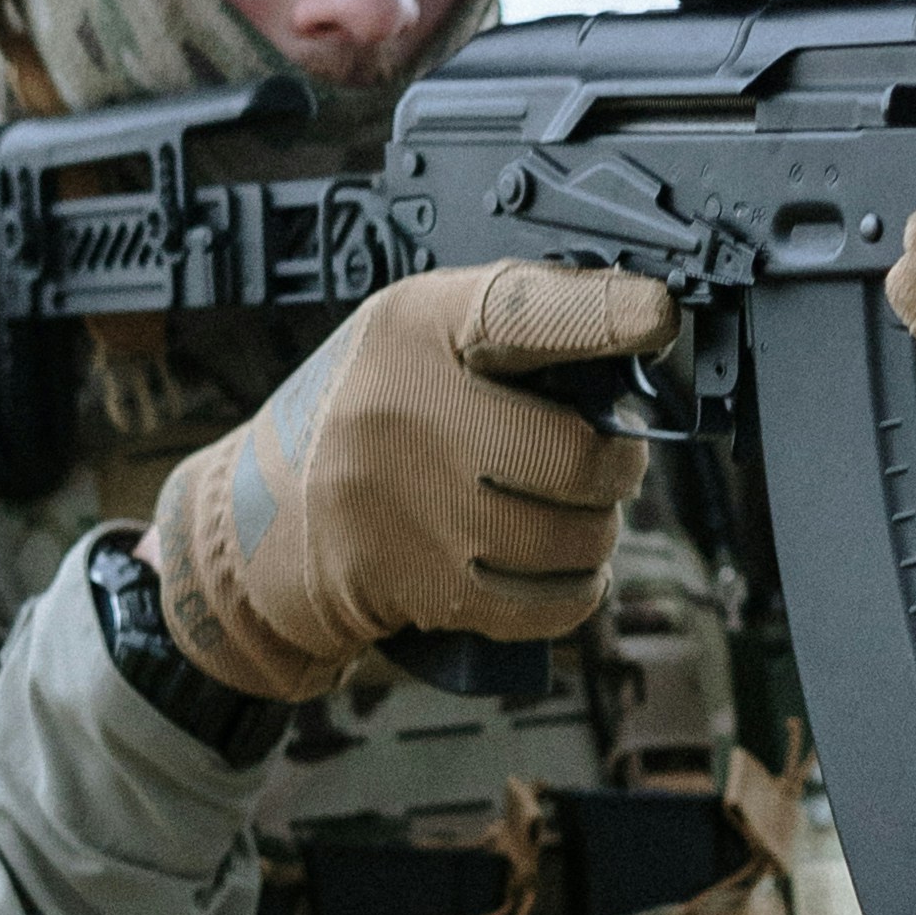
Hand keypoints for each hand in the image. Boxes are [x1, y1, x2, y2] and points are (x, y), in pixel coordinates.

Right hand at [153, 263, 677, 700]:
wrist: (255, 524)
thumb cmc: (365, 414)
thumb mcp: (415, 338)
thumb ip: (514, 331)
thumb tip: (641, 341)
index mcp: (415, 329)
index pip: (523, 311)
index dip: (603, 313)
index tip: (660, 315)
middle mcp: (408, 415)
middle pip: (576, 454)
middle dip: (616, 462)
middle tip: (604, 458)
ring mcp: (413, 510)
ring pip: (575, 537)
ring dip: (597, 530)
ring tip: (569, 512)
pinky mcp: (423, 587)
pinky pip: (553, 603)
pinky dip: (575, 586)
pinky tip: (555, 564)